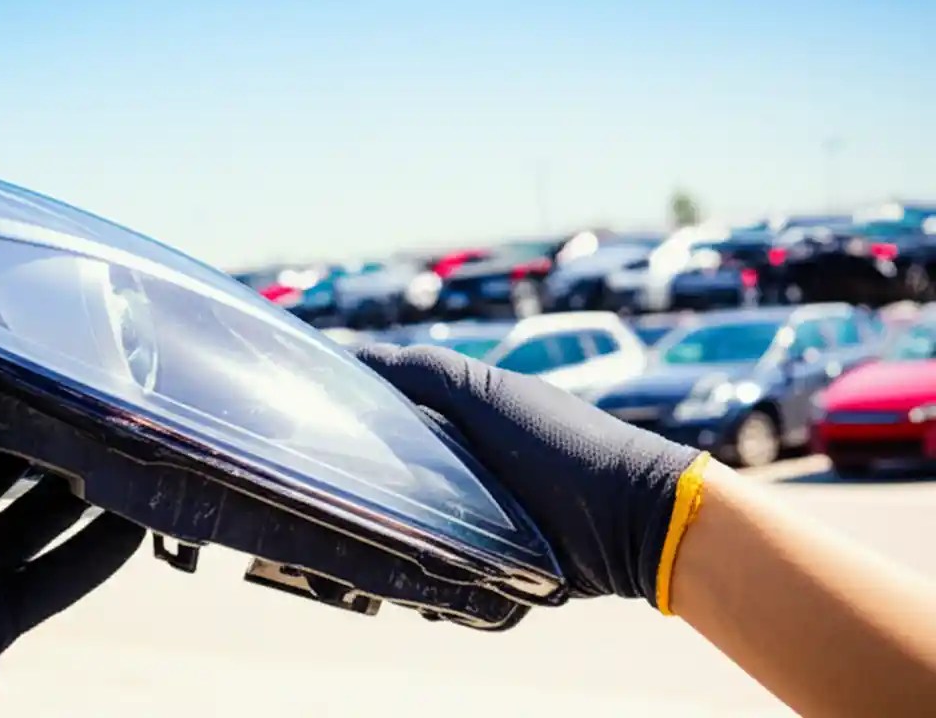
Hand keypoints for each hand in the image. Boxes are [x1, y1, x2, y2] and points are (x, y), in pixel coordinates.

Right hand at [355, 344, 705, 610]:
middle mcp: (466, 469)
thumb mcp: (487, 393)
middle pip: (392, 490)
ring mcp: (481, 521)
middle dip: (369, 508)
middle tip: (344, 522)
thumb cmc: (562, 445)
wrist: (635, 520)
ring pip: (413, 543)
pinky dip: (436, 591)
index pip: (385, 424)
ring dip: (400, 559)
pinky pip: (448, 583)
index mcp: (459, 421)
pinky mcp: (496, 568)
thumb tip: (358, 359)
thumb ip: (426, 372)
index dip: (349, 434)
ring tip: (382, 568)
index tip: (316, 452)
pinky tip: (424, 593)